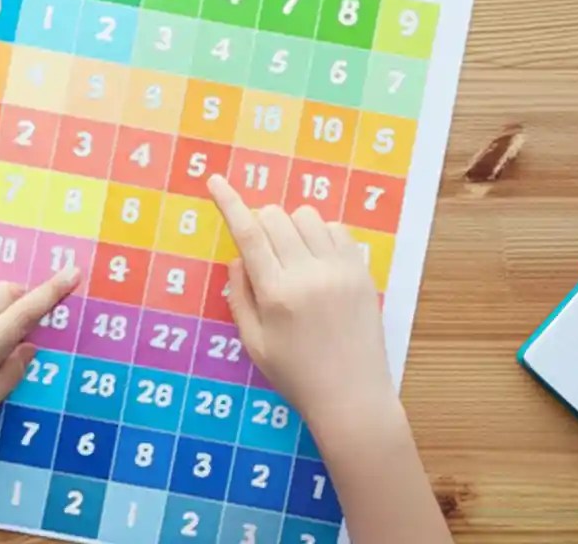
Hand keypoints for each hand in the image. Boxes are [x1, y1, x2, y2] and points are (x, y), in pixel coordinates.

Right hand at [207, 174, 394, 432]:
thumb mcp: (254, 344)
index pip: (248, 233)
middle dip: (261, 224)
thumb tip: (238, 257)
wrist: (352, 398)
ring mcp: (340, 271)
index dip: (229, 202)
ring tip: (293, 258)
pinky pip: (338, 229)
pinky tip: (318, 260)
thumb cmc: (296, 376)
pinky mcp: (362, 273)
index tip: (215, 180)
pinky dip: (321, 234)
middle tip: (264, 253)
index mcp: (277, 294)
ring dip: (291, 226)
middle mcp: (309, 275)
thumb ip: (240, 296)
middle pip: (275, 218)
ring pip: (307, 216)